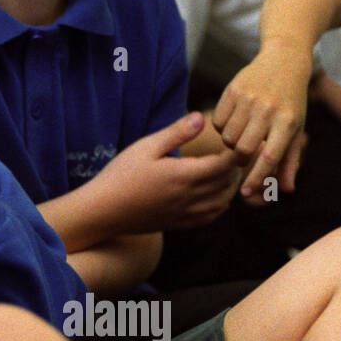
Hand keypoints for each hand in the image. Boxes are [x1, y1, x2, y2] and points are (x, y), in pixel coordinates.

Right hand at [91, 113, 242, 231]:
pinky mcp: (179, 223)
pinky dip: (220, 205)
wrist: (104, 210)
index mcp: (185, 175)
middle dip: (236, 168)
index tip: (236, 142)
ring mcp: (186, 213)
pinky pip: (210, 217)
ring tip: (228, 174)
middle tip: (235, 154)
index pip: (225, 164)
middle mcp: (191, 196)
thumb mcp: (146, 147)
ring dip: (230, 187)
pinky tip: (216, 196)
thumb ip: (176, 133)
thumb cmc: (121, 175)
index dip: (236, 153)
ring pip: (223, 202)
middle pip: (228, 183)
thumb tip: (201, 117)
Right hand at [212, 43, 313, 197]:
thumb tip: (286, 190)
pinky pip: (217, 121)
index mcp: (288, 122)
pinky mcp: (232, 90)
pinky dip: (222, 126)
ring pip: (228, 137)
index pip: (270, 158)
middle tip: (244, 152)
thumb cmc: (291, 101)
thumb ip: (290, 161)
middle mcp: (268, 110)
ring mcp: (249, 99)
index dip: (257, 178)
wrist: (283, 60)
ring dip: (231, 141)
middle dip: (241, 157)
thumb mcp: (296, 129)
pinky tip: (233, 119)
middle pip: (244, 149)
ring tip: (242, 132)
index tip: (245, 193)